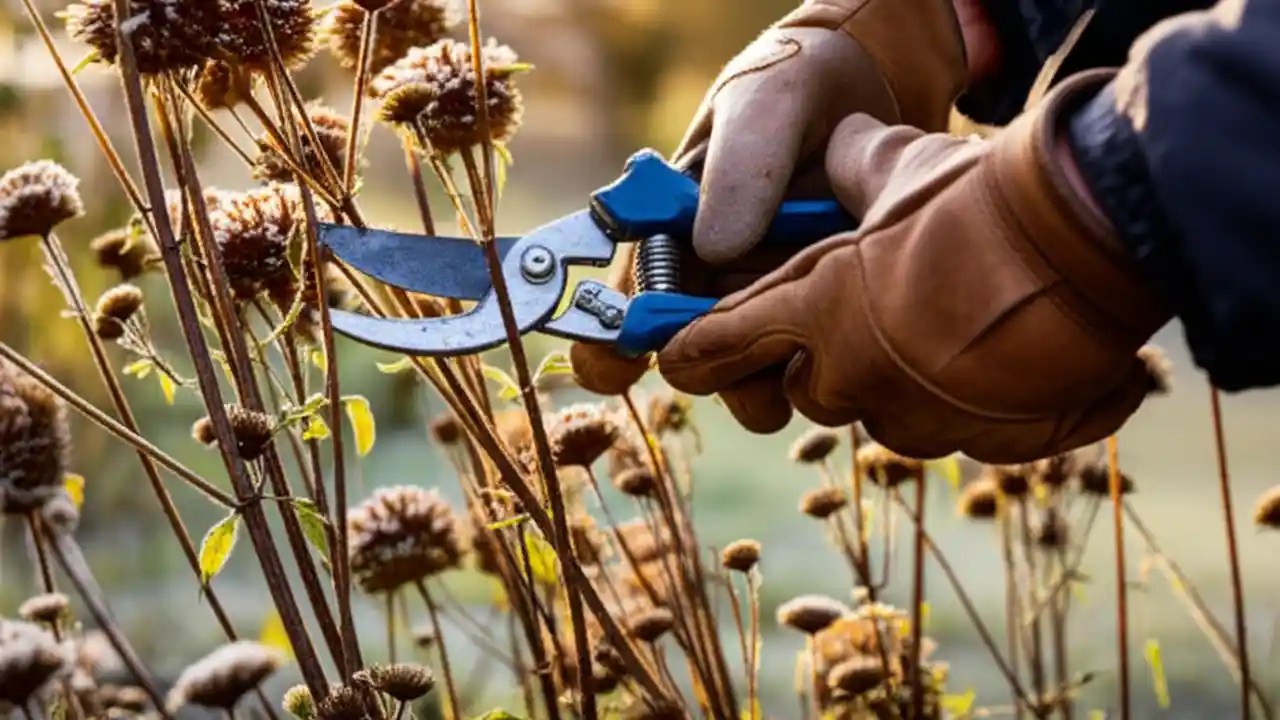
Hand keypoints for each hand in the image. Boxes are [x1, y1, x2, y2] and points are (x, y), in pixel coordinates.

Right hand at [571, 0, 968, 393]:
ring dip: (765, 381)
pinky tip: (847, 338)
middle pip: (688, 356)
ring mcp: (767, 301)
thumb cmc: (797, 84)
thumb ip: (739, 167)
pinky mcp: (821, 312)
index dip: (609, 347)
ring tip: (795, 363)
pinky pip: (812, 363)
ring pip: (749, 374)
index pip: (621, 306)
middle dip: (710, 368)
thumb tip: (715, 251)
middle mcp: (711, 279)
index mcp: (670, 235)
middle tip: (742, 359)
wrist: (877, 86)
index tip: (621, 365)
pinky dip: (822, 366)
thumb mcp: (766, 106)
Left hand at [656, 73, 1170, 462]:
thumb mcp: (902, 168)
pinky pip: (957, 423)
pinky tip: (1007, 348)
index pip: (711, 351)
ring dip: (904, 373)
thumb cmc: (979, 206)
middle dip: (828, 354)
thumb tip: (837, 145)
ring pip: (883, 408)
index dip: (693, 352)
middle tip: (877, 303)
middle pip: (804, 385)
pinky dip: (971, 394)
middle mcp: (849, 381)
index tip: (684, 351)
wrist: (1092, 253)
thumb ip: (853, 167)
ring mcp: (915, 422)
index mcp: (809, 315)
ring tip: (957, 317)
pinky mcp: (980, 445)